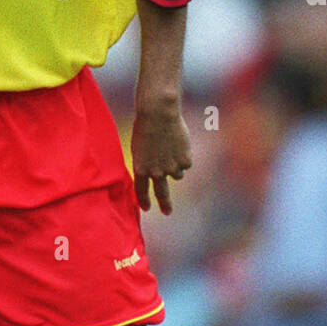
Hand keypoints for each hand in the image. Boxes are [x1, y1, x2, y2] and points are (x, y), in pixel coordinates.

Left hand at [131, 98, 191, 214]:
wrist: (159, 114)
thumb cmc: (145, 126)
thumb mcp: (139, 147)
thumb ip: (147, 163)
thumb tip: (156, 175)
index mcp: (140, 168)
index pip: (141, 190)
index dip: (144, 200)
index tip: (147, 208)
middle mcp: (155, 172)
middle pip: (161, 193)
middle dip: (164, 204)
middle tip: (167, 212)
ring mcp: (171, 168)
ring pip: (177, 175)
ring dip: (176, 166)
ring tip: (171, 149)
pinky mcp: (185, 161)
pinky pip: (186, 163)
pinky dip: (184, 156)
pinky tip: (179, 143)